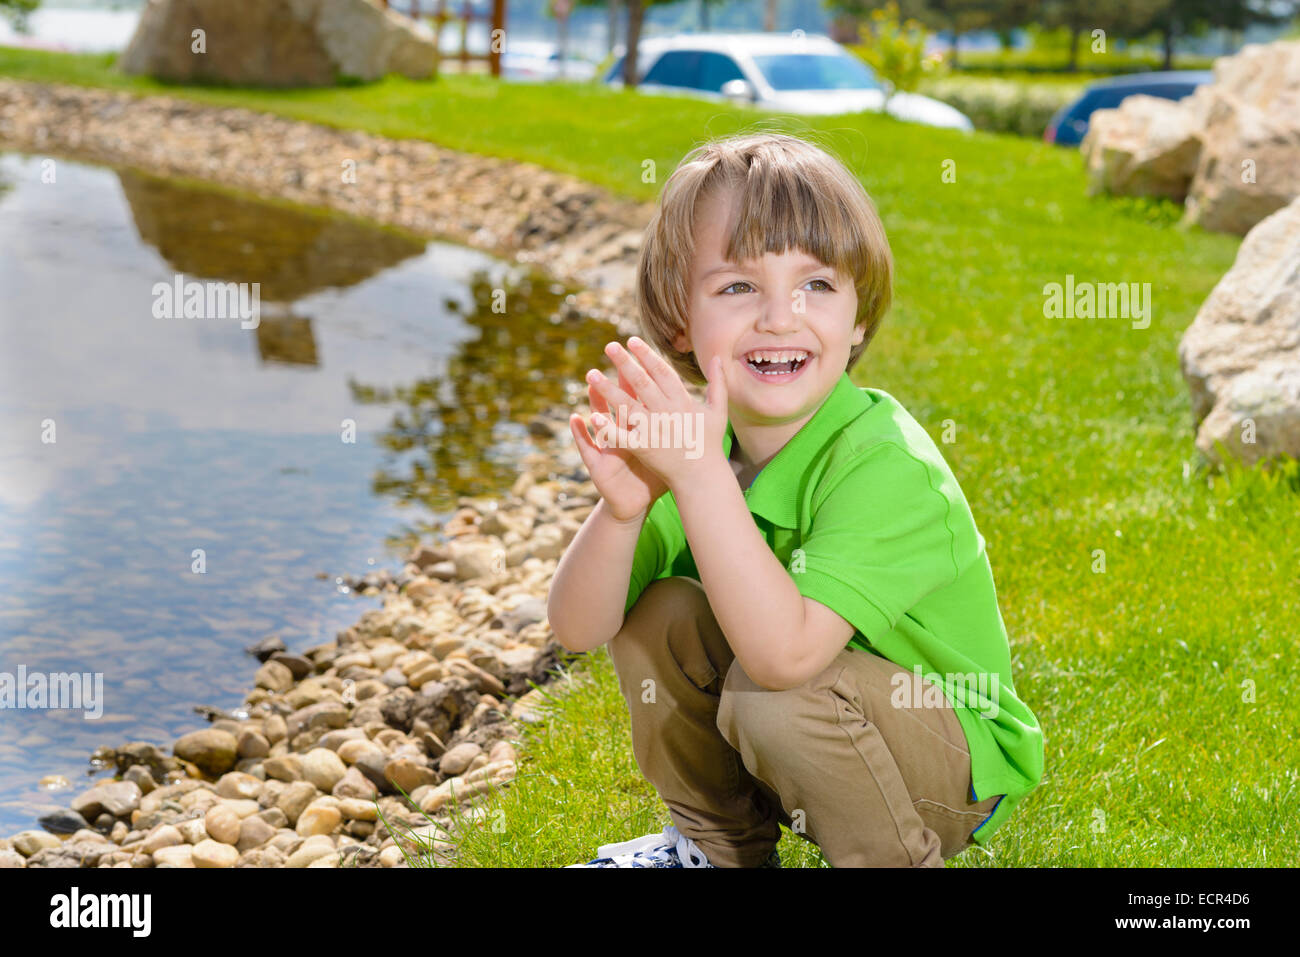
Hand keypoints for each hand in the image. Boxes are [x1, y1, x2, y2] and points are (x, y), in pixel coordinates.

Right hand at [569, 352, 669, 523]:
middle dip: (619, 384)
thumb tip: (698, 410)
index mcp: (642, 429)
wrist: (634, 504)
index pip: (643, 402)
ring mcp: (608, 446)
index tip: (646, 362)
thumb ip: (678, 431)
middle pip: (620, 405)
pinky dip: (580, 432)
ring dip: (595, 401)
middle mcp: (623, 433)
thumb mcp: (667, 453)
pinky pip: (587, 445)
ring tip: (590, 382)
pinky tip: (575, 418)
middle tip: (616, 360)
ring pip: (601, 419)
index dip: (644, 385)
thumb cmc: (652, 477)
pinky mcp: (597, 463)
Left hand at [584, 336, 726, 492]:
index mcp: (683, 401)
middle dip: (624, 363)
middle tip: (608, 346)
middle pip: (641, 383)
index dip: (646, 355)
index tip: (631, 340)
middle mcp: (667, 412)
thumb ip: (718, 382)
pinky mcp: (644, 449)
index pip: (661, 372)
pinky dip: (608, 427)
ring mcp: (654, 431)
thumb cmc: (709, 442)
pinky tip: (592, 415)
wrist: (702, 476)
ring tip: (590, 374)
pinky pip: (623, 436)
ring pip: (627, 405)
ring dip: (607, 389)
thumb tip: (716, 356)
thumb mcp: (718, 410)